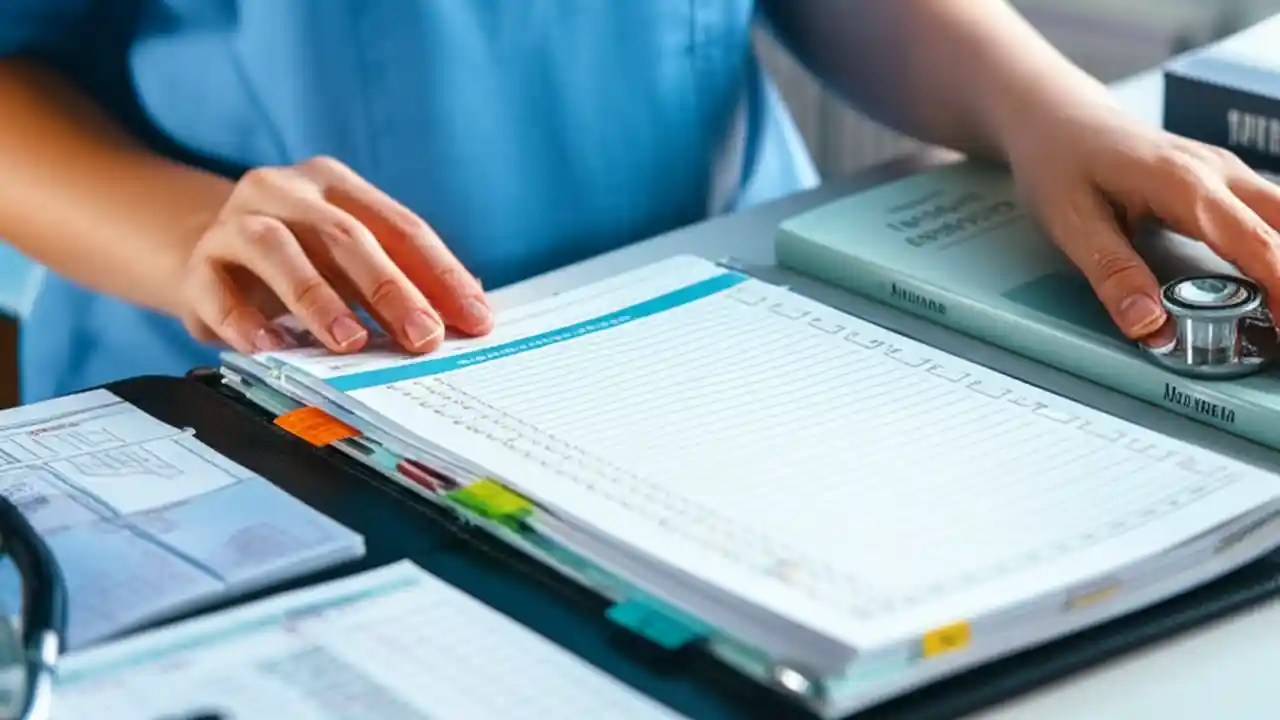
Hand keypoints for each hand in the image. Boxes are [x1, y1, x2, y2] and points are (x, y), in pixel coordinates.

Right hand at [180, 156, 491, 353]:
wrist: (202, 255)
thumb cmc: (299, 260)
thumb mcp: (353, 261)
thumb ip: (406, 277)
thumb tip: (472, 310)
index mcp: (336, 184)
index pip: (400, 227)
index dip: (441, 275)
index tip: (475, 320)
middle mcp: (284, 191)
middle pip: (346, 236)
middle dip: (390, 290)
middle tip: (422, 337)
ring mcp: (235, 223)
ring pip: (278, 250)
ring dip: (318, 299)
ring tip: (350, 342)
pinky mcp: (198, 264)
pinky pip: (219, 290)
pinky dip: (247, 321)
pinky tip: (273, 347)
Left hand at [1004, 100, 1279, 338]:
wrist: (1060, 119)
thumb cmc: (1061, 162)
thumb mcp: (1071, 222)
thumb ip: (1112, 273)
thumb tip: (1148, 325)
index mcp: (1185, 184)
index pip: (1254, 242)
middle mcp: (1218, 173)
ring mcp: (1226, 175)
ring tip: (1278, 314)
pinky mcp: (1224, 184)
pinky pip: (1270, 215)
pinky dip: (1278, 250)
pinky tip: (1270, 285)